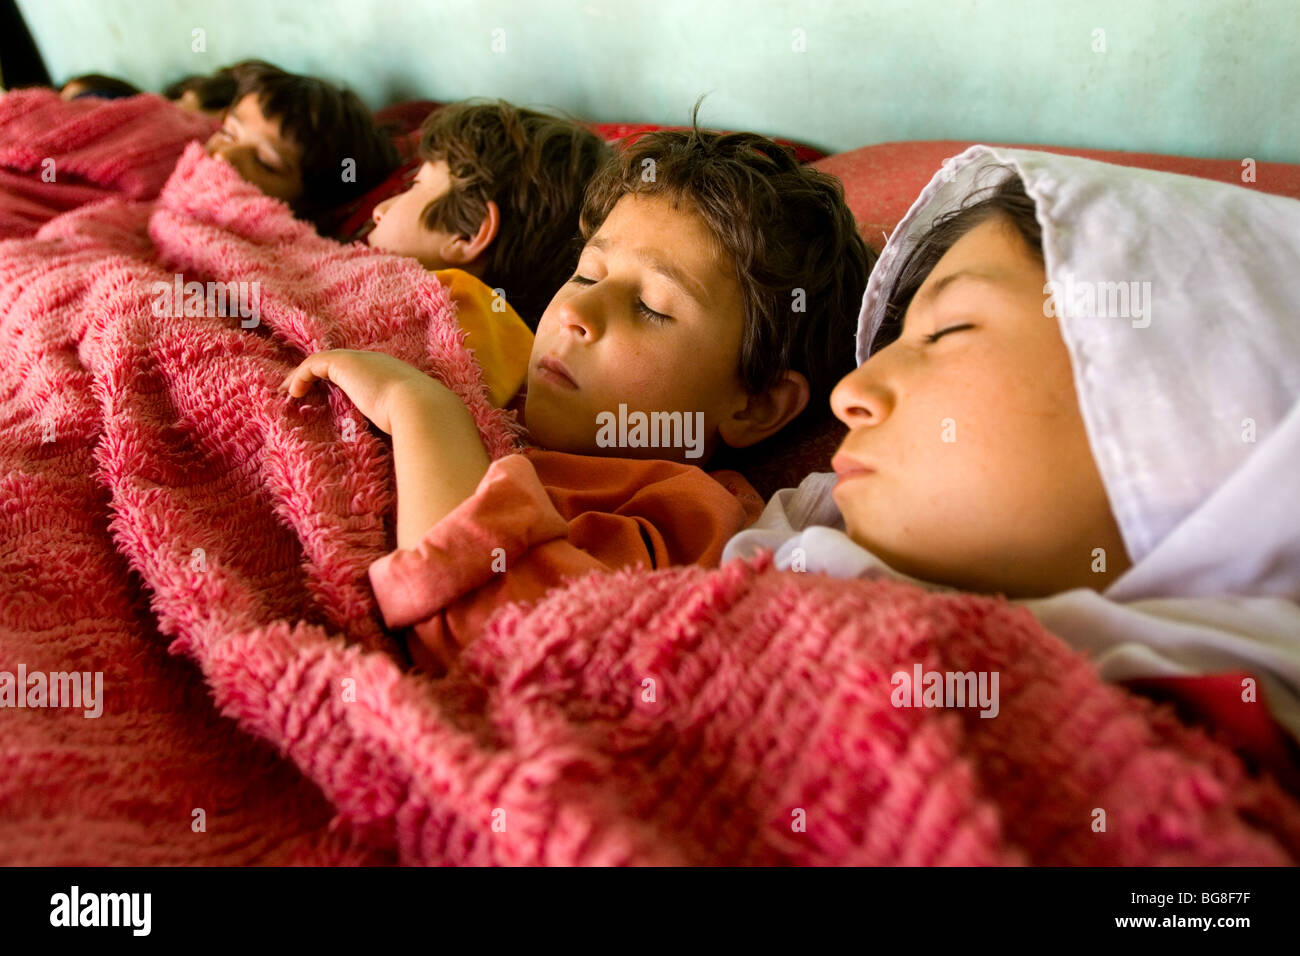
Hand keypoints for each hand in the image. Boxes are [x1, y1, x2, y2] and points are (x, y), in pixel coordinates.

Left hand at [279, 349, 445, 433]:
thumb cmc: (418, 421)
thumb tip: (398, 452)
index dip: (341, 383)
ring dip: (304, 376)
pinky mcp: (345, 364)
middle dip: (319, 377)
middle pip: (339, 364)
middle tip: (301, 394)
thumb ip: (396, 429)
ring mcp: (360, 360)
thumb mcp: (406, 423)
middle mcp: (375, 362)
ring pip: (323, 362)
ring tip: (290, 393)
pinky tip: (294, 393)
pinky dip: (301, 376)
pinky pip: (314, 365)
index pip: (361, 374)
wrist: (421, 407)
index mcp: (391, 375)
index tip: (328, 400)